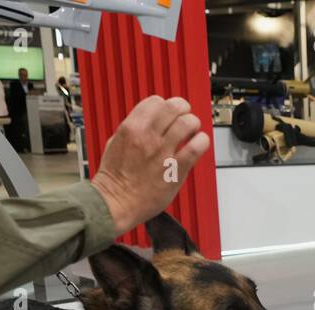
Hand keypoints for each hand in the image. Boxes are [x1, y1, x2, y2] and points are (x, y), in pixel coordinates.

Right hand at [90, 96, 210, 234]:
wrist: (115, 203)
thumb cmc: (113, 179)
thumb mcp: (114, 143)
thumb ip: (133, 129)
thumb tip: (148, 122)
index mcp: (131, 128)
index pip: (156, 101)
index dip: (164, 105)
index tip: (168, 113)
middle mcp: (148, 136)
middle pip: (175, 107)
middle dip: (183, 109)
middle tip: (184, 117)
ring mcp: (163, 153)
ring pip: (188, 123)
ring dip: (193, 124)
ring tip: (192, 132)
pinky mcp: (175, 170)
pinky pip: (196, 147)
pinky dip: (201, 142)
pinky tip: (198, 145)